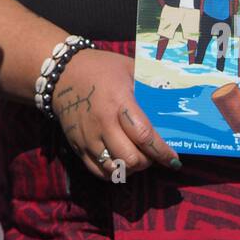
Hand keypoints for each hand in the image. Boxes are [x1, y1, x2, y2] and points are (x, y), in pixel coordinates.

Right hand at [52, 49, 180, 178]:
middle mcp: (103, 123)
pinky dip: (112, 172)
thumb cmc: (101, 68)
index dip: (162, 152)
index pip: (144, 136)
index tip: (173, 159)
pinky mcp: (77, 146)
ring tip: (136, 157)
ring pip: (114, 169)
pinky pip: (97, 171)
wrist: (62, 73)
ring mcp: (88, 137)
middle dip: (147, 162)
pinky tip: (120, 162)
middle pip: (130, 159)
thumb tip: (177, 94)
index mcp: (119, 102)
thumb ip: (152, 82)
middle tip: (152, 154)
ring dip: (130, 168)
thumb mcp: (129, 68)